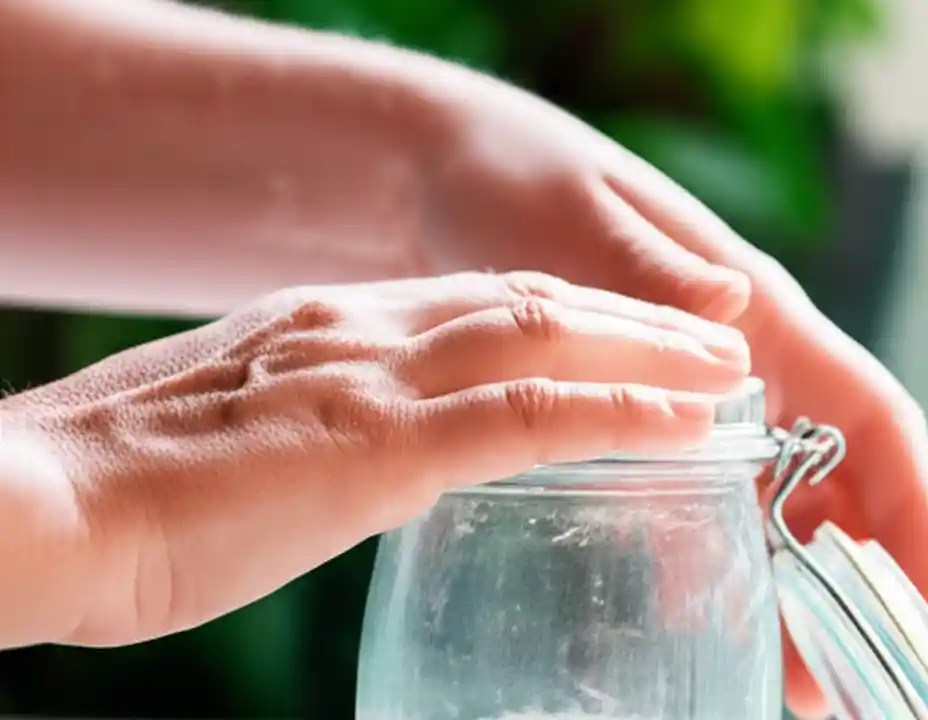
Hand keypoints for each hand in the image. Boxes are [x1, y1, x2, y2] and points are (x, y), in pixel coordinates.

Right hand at [0, 272, 748, 647]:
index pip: (477, 301)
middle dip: (630, 316)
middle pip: (531, 300)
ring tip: (723, 370)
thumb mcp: (242, 441)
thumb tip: (381, 465)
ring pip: (550, 338)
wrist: (36, 509)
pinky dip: (621, 413)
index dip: (568, 316)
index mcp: (325, 326)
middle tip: (707, 337)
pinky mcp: (381, 443)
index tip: (627, 333)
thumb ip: (323, 435)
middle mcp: (360, 329)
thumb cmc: (116, 498)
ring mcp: (375, 377)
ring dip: (648, 351)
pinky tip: (684, 423)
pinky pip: (534, 415)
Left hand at [404, 61, 927, 718]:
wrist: (444, 174)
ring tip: (795, 677)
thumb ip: (656, 269)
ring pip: (773, 497)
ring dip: (791, 583)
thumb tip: (734, 310)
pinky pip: (704, 496)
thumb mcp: (579, 215)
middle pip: (831, 476)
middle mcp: (742, 357)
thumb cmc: (517, 177)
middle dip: (854, 576)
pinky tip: (710, 615)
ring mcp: (694, 387)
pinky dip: (719, 558)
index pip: (868, 414)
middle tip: (848, 681)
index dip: (912, 505)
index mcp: (752, 309)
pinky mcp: (642, 409)